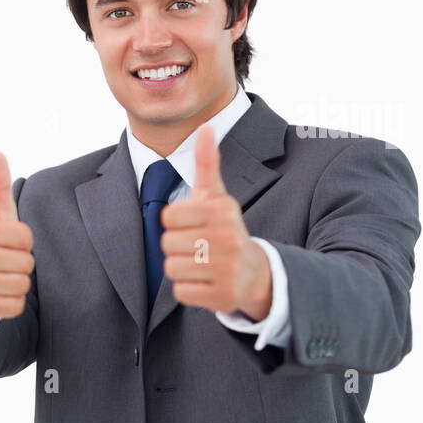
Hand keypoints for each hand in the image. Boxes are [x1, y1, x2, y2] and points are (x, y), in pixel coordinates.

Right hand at [0, 151, 34, 337]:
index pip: (26, 238)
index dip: (23, 243)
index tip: (6, 244)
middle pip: (27, 262)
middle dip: (21, 265)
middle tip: (2, 264)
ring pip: (23, 285)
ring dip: (17, 285)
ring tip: (0, 279)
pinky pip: (15, 306)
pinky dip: (12, 304)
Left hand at [160, 125, 271, 319]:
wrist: (256, 272)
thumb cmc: (225, 229)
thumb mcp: (218, 196)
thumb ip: (207, 162)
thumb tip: (206, 126)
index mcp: (222, 210)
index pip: (168, 217)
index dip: (176, 222)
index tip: (195, 225)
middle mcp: (228, 238)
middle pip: (167, 243)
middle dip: (178, 247)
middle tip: (199, 247)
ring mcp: (228, 269)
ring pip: (171, 268)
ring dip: (182, 268)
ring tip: (203, 264)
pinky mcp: (224, 296)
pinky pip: (181, 292)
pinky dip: (189, 290)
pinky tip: (207, 282)